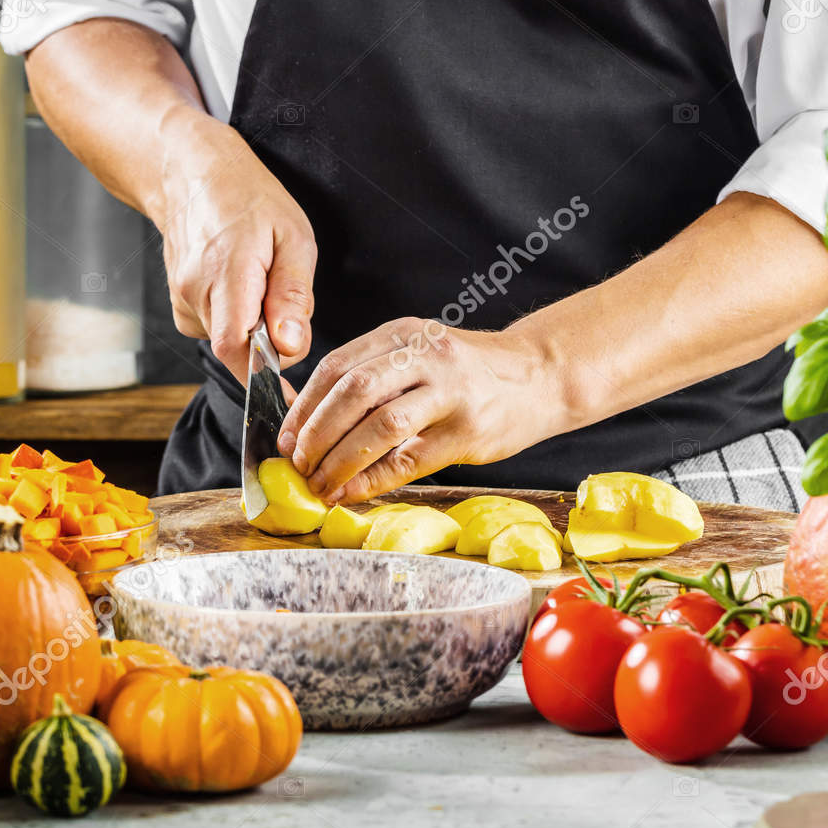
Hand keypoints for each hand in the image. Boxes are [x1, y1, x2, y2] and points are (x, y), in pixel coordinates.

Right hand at [154, 117, 315, 382]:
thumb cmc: (247, 197)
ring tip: (261, 280)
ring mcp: (181, 299)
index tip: (287, 399)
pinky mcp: (179, 304)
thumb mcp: (293, 235)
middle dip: (270, 344)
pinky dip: (237, 319)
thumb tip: (290, 346)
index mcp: (228, 272)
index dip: (262, 381)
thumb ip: (293, 294)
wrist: (189, 172)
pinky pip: (217, 329)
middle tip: (286, 301)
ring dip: (255, 327)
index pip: (236, 347)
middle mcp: (196, 291)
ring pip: (229, 340)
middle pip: (238, 349)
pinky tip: (239, 284)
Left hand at [277, 319, 553, 503]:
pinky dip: (373, 480)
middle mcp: (425, 355)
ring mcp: (450, 392)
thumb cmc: (471, 373)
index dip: (304, 407)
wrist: (541, 376)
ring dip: (340, 460)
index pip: (338, 366)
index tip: (286, 438)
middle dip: (316, 433)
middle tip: (298, 464)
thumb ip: (376, 376)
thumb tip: (312, 423)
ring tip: (321, 484)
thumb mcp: (421, 354)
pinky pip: (409, 460)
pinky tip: (353, 493)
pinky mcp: (467, 431)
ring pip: (380, 425)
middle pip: (353, 391)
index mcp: (404, 333)